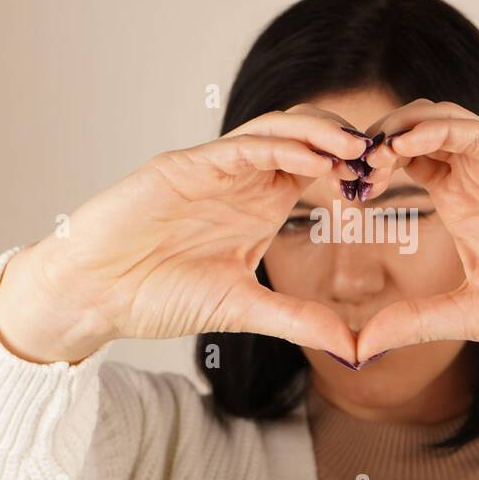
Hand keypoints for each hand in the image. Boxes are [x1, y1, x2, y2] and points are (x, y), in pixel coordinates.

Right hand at [0, 106, 370, 363]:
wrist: (93, 296)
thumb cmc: (156, 295)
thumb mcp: (242, 309)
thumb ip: (297, 320)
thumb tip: (354, 348)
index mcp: (258, 204)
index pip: (315, 168)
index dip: (351, 170)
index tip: (385, 183)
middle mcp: (239, 179)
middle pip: (303, 138)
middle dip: (343, 142)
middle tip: (382, 156)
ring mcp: (211, 168)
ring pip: (274, 131)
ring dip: (317, 135)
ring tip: (355, 149)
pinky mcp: (181, 167)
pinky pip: (236, 148)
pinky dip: (276, 147)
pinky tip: (310, 159)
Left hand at [353, 100, 478, 357]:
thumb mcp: (472, 314)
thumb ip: (417, 322)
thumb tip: (360, 348)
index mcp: (464, 201)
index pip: (404, 162)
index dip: (368, 168)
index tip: (341, 193)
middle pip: (413, 130)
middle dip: (373, 142)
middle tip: (344, 170)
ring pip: (438, 117)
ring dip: (397, 128)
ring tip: (367, 156)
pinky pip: (472, 129)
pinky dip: (434, 129)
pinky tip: (403, 147)